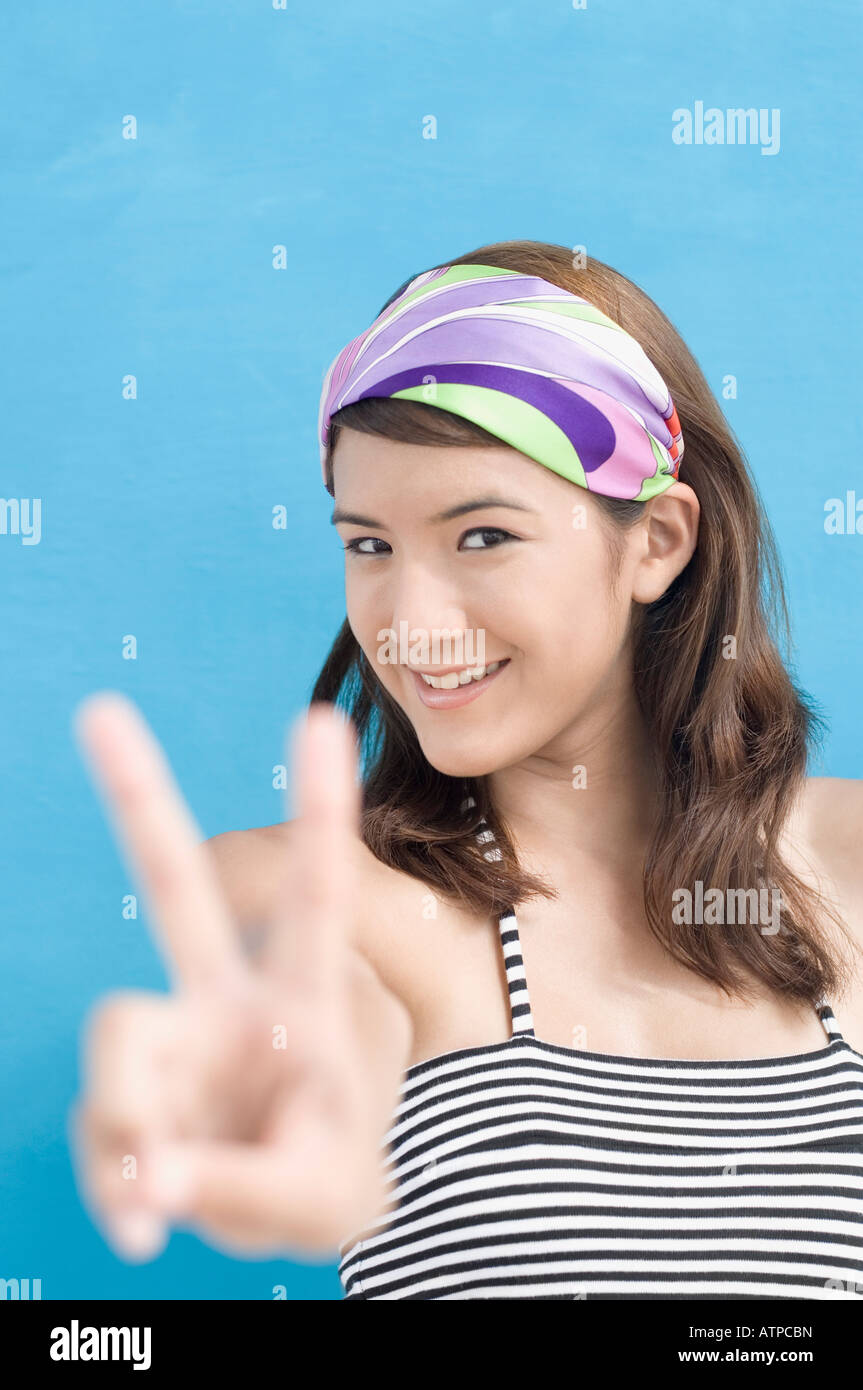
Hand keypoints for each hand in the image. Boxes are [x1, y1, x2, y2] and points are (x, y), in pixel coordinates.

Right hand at [69, 694, 411, 1261]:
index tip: (323, 719)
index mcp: (307, 996)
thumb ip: (240, 1186)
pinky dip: (120, 1185)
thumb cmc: (326, 1178)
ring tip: (159, 1198)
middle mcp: (229, 997)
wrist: (283, 1217)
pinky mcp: (130, 1091)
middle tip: (100, 709)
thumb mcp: (324, 1199)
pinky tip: (150, 1221)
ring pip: (118, 1033)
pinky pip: (103, 1127)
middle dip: (138, 799)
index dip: (319, 811)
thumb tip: (148, 1174)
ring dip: (129, 1119)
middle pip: (176, 888)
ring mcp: (173, 1039)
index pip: (317, 895)